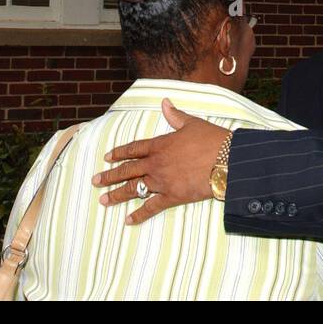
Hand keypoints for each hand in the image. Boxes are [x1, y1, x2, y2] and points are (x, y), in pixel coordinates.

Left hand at [92, 99, 226, 224]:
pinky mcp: (172, 196)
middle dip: (110, 175)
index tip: (107, 157)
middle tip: (95, 180)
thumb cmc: (212, 139)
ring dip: (117, 195)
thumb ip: (175, 116)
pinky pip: (151, 207)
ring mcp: (162, 181)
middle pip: (127, 170)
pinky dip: (139, 214)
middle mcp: (156, 164)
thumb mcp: (192, 123)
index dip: (119, 153)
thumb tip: (164, 103)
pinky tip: (128, 220)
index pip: (134, 149)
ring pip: (134, 189)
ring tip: (103, 200)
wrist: (227, 160)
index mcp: (160, 145)